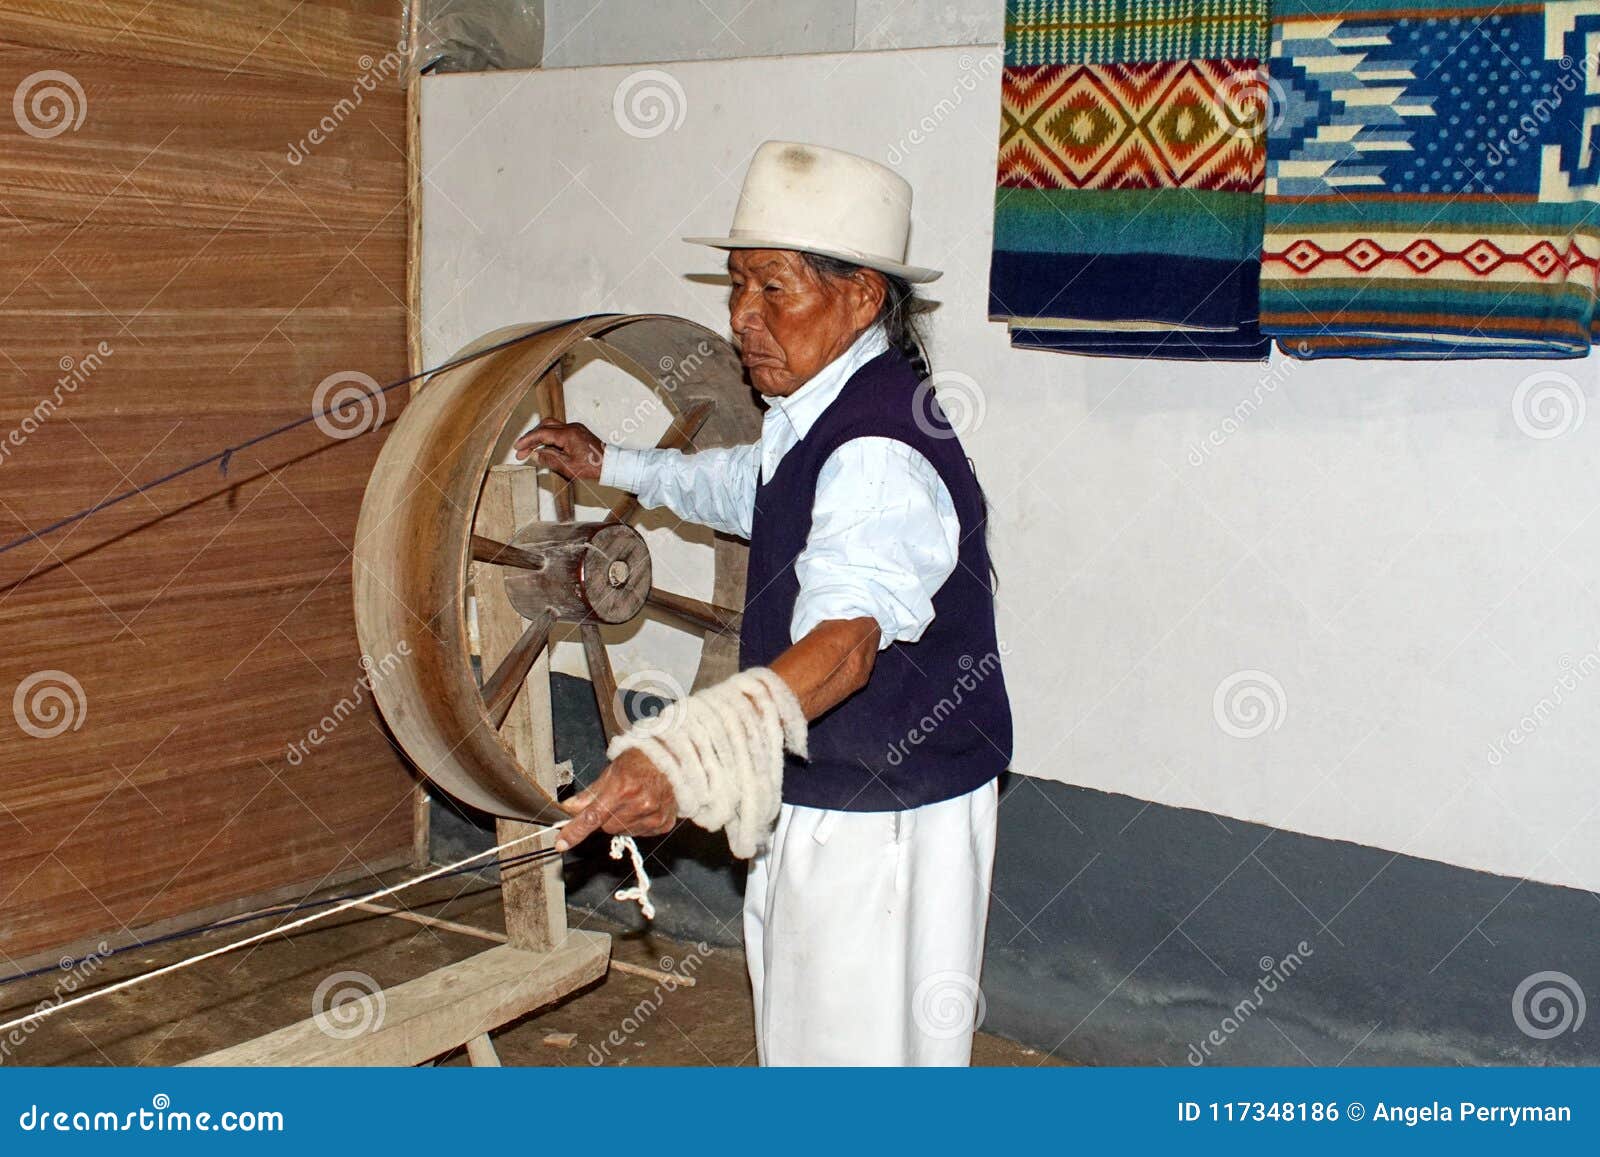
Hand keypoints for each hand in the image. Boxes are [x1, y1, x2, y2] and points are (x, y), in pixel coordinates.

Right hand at [513, 420, 604, 481]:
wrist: (611, 465)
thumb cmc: (593, 467)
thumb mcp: (567, 467)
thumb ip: (549, 459)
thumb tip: (534, 455)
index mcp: (567, 434)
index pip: (541, 433)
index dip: (527, 441)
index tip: (518, 448)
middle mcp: (571, 427)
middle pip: (544, 426)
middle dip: (531, 438)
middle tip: (521, 451)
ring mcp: (575, 428)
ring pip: (551, 427)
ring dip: (540, 436)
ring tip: (531, 450)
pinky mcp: (578, 432)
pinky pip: (559, 431)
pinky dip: (549, 438)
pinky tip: (545, 448)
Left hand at [554, 747, 678, 849]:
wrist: (673, 760)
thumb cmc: (642, 760)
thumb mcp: (612, 770)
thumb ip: (590, 793)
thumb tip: (569, 808)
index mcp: (622, 789)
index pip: (591, 817)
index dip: (574, 832)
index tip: (561, 843)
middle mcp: (639, 805)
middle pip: (607, 827)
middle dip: (605, 817)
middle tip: (615, 800)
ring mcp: (653, 816)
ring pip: (623, 832)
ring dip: (622, 821)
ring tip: (633, 801)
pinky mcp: (663, 824)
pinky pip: (640, 833)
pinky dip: (638, 824)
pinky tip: (644, 808)